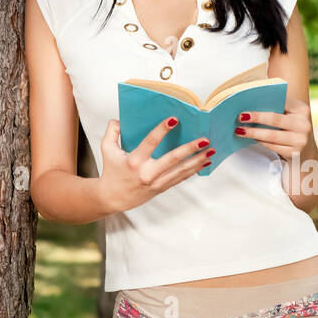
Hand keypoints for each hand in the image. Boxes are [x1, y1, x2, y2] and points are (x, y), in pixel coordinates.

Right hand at [96, 116, 213, 213]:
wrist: (113, 198)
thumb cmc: (111, 172)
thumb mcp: (107, 150)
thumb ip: (112, 132)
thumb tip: (119, 120)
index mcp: (134, 161)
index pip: (150, 142)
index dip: (162, 130)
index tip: (174, 119)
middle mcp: (147, 173)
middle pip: (172, 159)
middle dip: (189, 149)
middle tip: (204, 140)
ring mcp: (156, 182)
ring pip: (181, 170)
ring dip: (197, 160)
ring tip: (211, 150)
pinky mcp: (162, 188)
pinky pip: (180, 178)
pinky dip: (194, 170)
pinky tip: (205, 162)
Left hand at [233, 95, 310, 164]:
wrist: (304, 151)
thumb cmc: (290, 127)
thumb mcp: (289, 115)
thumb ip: (277, 108)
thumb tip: (251, 103)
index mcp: (302, 110)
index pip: (282, 102)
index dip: (265, 101)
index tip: (250, 102)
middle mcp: (303, 125)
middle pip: (275, 119)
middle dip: (256, 117)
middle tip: (241, 117)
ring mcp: (300, 140)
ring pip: (272, 135)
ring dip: (254, 132)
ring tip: (240, 130)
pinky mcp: (294, 153)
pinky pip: (273, 146)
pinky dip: (261, 142)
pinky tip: (252, 139)